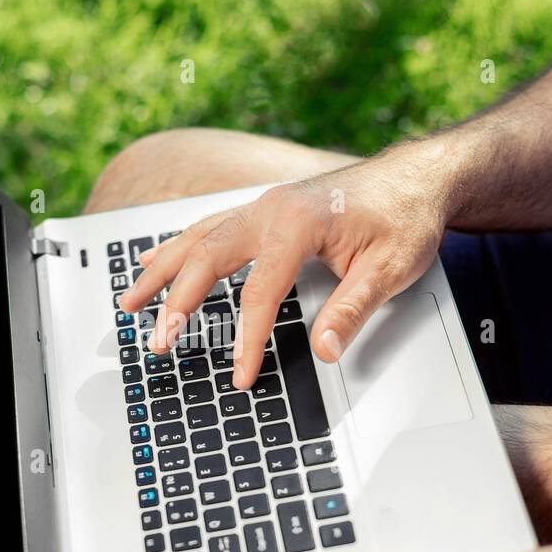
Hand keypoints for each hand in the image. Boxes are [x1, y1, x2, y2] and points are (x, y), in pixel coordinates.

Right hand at [117, 154, 447, 387]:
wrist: (420, 176)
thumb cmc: (407, 216)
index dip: (246, 339)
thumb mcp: (391, 269)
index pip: (259, 293)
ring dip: (162, 272)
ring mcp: (263, 205)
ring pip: (198, 239)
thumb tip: (323, 350)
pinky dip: (179, 246)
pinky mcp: (264, 208)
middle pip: (208, 260)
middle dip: (176, 303)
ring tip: (131, 302)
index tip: (240, 374)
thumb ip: (353, 310)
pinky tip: (156, 258)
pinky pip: (209, 227)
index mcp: (297, 223)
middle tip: (159, 340)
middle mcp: (270, 209)